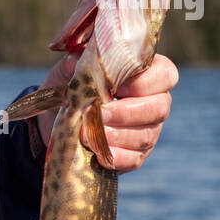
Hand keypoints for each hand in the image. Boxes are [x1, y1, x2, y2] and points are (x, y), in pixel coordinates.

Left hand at [35, 53, 177, 174]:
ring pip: (146, 135)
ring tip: (88, 133)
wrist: (55, 119)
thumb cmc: (70, 88)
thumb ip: (76, 61)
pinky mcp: (136, 155)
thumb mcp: (69, 70)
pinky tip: (98, 154)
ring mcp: (148, 130)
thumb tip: (76, 61)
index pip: (165, 74)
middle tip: (98, 113)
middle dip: (127, 112)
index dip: (144, 81)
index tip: (115, 86)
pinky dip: (116, 157)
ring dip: (116, 135)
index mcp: (145, 75)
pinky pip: (135, 159)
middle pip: (160, 107)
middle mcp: (154, 102)